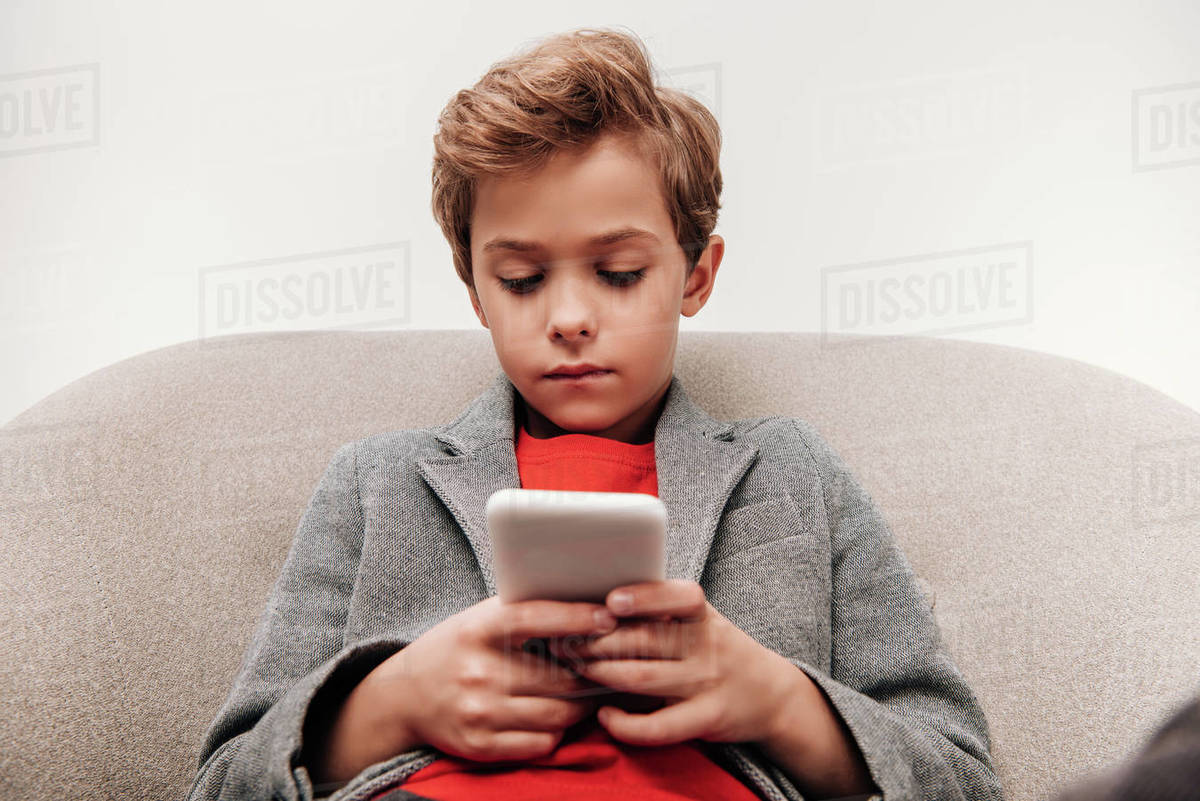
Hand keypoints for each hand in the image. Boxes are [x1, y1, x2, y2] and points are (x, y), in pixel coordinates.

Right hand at [366, 594, 619, 762]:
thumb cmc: (458, 648)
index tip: (607, 618)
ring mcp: (479, 712)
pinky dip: (559, 731)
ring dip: (583, 705)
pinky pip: (541, 743)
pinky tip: (561, 716)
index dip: (575, 618)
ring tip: (595, 692)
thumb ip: (523, 611)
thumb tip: (584, 600)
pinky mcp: (480, 745)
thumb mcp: (480, 618)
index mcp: (477, 630)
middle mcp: (477, 671)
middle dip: (593, 672)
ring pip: (557, 714)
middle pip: (558, 676)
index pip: (534, 618)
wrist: (404, 696)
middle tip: (614, 663)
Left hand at [545, 579, 802, 746]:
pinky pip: (660, 726)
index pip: (681, 598)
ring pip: (643, 679)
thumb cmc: (714, 648)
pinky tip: (605, 715)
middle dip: (597, 641)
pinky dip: (626, 724)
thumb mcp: (698, 620)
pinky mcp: (705, 719)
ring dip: (600, 674)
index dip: (646, 598)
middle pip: (647, 641)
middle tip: (561, 640)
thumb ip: (658, 608)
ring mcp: (706, 683)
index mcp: (703, 614)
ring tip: (574, 668)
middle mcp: (707, 645)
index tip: (612, 601)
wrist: (769, 694)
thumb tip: (593, 597)